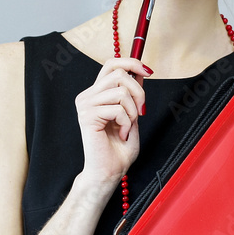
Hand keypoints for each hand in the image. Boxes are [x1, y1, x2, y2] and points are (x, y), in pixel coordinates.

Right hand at [74, 58, 149, 191]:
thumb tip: (140, 71)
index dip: (131, 62)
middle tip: (140, 112)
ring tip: (128, 127)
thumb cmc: (119, 148)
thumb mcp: (132, 115)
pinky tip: (121, 134)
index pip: (111, 64)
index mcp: (96, 94)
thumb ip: (133, 94)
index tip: (148, 72)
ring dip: (133, 111)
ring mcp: (85, 105)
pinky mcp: (87, 116)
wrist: (109, 171)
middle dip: (138, 92)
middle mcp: (87, 96)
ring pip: (121, 91)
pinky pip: (117, 109)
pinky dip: (126, 123)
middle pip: (119, 74)